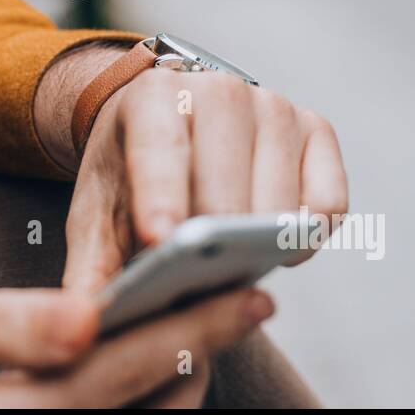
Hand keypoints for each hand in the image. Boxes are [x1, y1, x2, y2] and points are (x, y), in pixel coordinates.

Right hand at [0, 284, 273, 407]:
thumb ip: (3, 326)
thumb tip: (92, 315)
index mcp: (4, 414)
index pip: (122, 368)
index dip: (192, 324)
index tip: (250, 289)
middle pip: (140, 413)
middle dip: (199, 352)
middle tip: (248, 296)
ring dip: (174, 381)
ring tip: (209, 322)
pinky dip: (128, 403)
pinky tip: (137, 363)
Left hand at [38, 47, 346, 293]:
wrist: (165, 121)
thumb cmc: (129, 174)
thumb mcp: (96, 215)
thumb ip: (90, 268)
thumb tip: (86, 324)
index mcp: (153, 97)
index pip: (160, 150)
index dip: (162, 197)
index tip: (162, 241)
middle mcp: (220, 90)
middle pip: (225, 192)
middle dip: (213, 249)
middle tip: (196, 285)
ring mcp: (274, 106)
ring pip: (280, 206)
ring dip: (258, 250)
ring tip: (227, 266)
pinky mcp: (316, 128)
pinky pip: (327, 205)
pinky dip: (305, 239)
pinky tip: (272, 246)